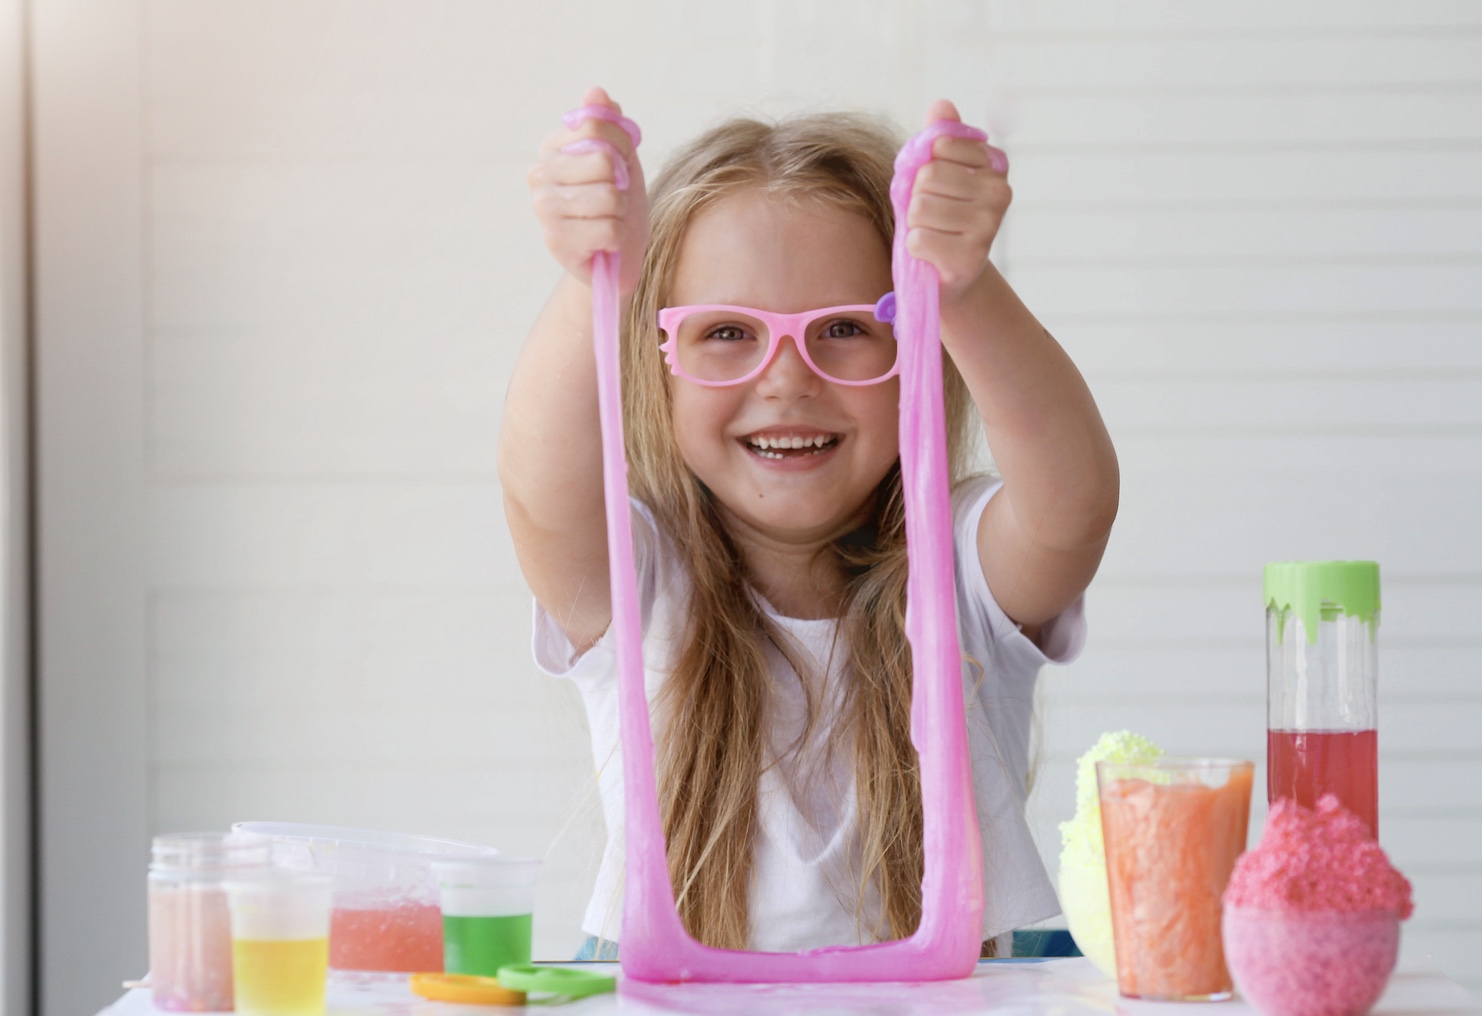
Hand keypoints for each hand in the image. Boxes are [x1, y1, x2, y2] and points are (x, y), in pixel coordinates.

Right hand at [528, 86, 649, 292]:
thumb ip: (609, 124)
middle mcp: (539, 174)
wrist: (616, 257)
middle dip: (622, 185)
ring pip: (609, 197)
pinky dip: (618, 238)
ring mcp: (543, 208)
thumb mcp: (622, 159)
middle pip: (604, 162)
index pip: (596, 126)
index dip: (622, 146)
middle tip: (615, 200)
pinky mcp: (556, 240)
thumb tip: (595, 92)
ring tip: (610, 220)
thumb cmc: (618, 206)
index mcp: (552, 148)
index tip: (620, 166)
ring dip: (621, 214)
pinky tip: (605, 242)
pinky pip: (609, 229)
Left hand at [905, 99, 1009, 303]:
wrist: (950, 276)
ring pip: (920, 207)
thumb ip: (940, 139)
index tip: (938, 186)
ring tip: (932, 233)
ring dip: (914, 223)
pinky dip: (914, 247)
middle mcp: (1000, 193)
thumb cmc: (940, 220)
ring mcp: (988, 226)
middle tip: (931, 215)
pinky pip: (918, 239)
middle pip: (928, 175)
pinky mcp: (969, 257)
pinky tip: (931, 253)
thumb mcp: (938, 174)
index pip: (941, 144)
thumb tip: (942, 105)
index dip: (926, 166)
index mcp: (995, 165)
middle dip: (917, 195)